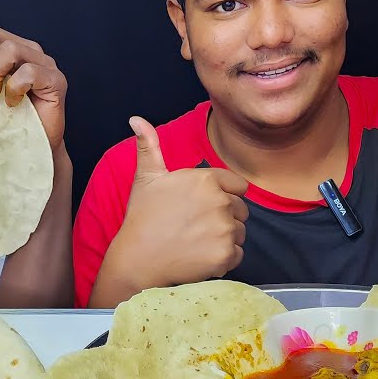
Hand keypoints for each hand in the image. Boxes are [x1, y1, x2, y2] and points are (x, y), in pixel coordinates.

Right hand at [104, 117, 249, 288]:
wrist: (138, 259)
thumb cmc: (142, 217)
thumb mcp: (146, 178)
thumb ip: (149, 146)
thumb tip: (136, 119)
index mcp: (206, 180)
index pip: (238, 186)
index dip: (223, 196)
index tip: (202, 207)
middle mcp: (220, 202)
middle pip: (241, 210)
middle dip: (224, 217)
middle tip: (196, 226)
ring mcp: (225, 230)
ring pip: (240, 232)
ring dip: (225, 238)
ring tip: (198, 241)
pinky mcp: (226, 255)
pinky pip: (237, 254)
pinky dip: (224, 258)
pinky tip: (201, 256)